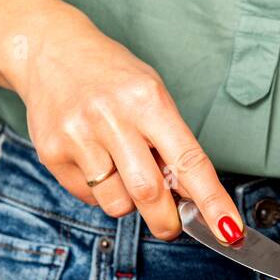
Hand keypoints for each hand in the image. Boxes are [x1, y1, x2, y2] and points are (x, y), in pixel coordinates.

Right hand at [5, 6, 240, 240]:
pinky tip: (95, 161)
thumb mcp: (152, 95)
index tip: (229, 230)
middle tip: (171, 226)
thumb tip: (193, 197)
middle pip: (149, 193)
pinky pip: (88, 197)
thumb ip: (172, 143)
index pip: (189, 161)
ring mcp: (78, 136)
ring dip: (129, 203)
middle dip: (167, 222)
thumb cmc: (112, 77)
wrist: (49, 50)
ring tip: (122, 171)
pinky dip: (100, 192)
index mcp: (147, 100)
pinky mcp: (52, 153)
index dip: (212, 201)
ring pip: (117, 203)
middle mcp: (111, 117)